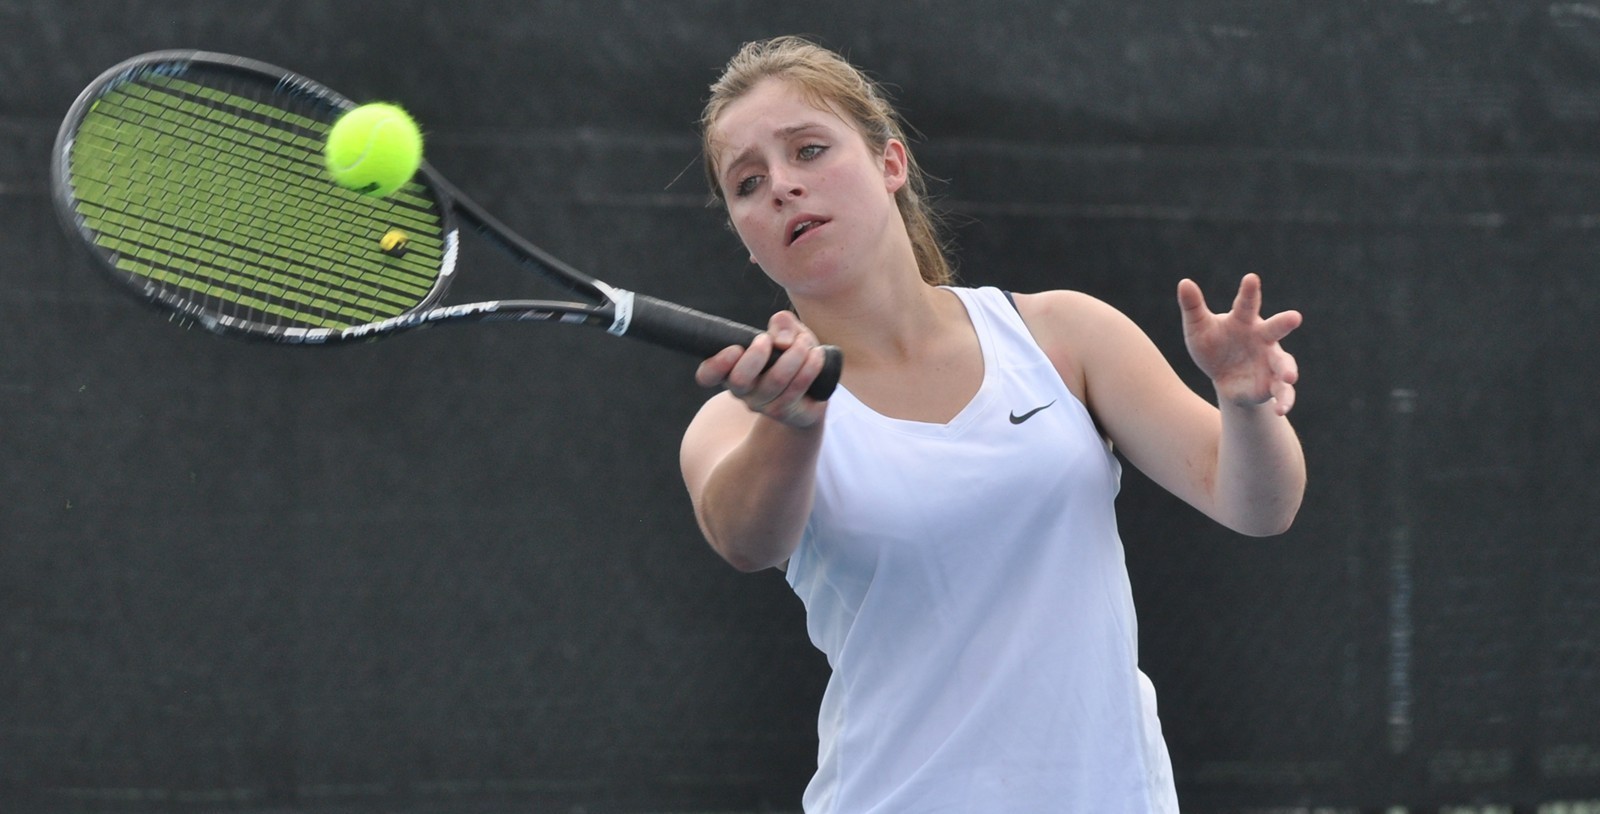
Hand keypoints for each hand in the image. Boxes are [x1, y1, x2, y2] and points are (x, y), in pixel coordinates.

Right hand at [694, 311, 828, 427]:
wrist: (813, 391)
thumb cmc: (792, 355)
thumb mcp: (788, 333)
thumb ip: (782, 325)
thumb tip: (781, 341)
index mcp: (731, 368)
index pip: (707, 375)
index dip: (716, 364)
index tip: (735, 348)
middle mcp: (742, 391)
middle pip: (739, 380)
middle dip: (757, 355)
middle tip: (769, 339)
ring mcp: (763, 405)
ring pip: (774, 381)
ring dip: (794, 355)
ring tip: (805, 342)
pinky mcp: (785, 413)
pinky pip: (796, 389)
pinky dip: (810, 367)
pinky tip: (817, 354)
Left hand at [1178, 274, 1301, 414]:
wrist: (1222, 377)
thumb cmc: (1213, 344)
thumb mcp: (1198, 328)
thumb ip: (1193, 306)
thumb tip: (1184, 282)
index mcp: (1244, 320)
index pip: (1246, 304)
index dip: (1249, 291)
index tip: (1250, 278)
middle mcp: (1263, 338)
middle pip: (1275, 329)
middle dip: (1284, 323)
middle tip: (1295, 317)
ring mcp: (1270, 361)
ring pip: (1284, 364)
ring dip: (1288, 370)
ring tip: (1290, 377)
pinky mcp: (1271, 384)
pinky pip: (1282, 392)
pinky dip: (1284, 400)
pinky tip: (1280, 410)